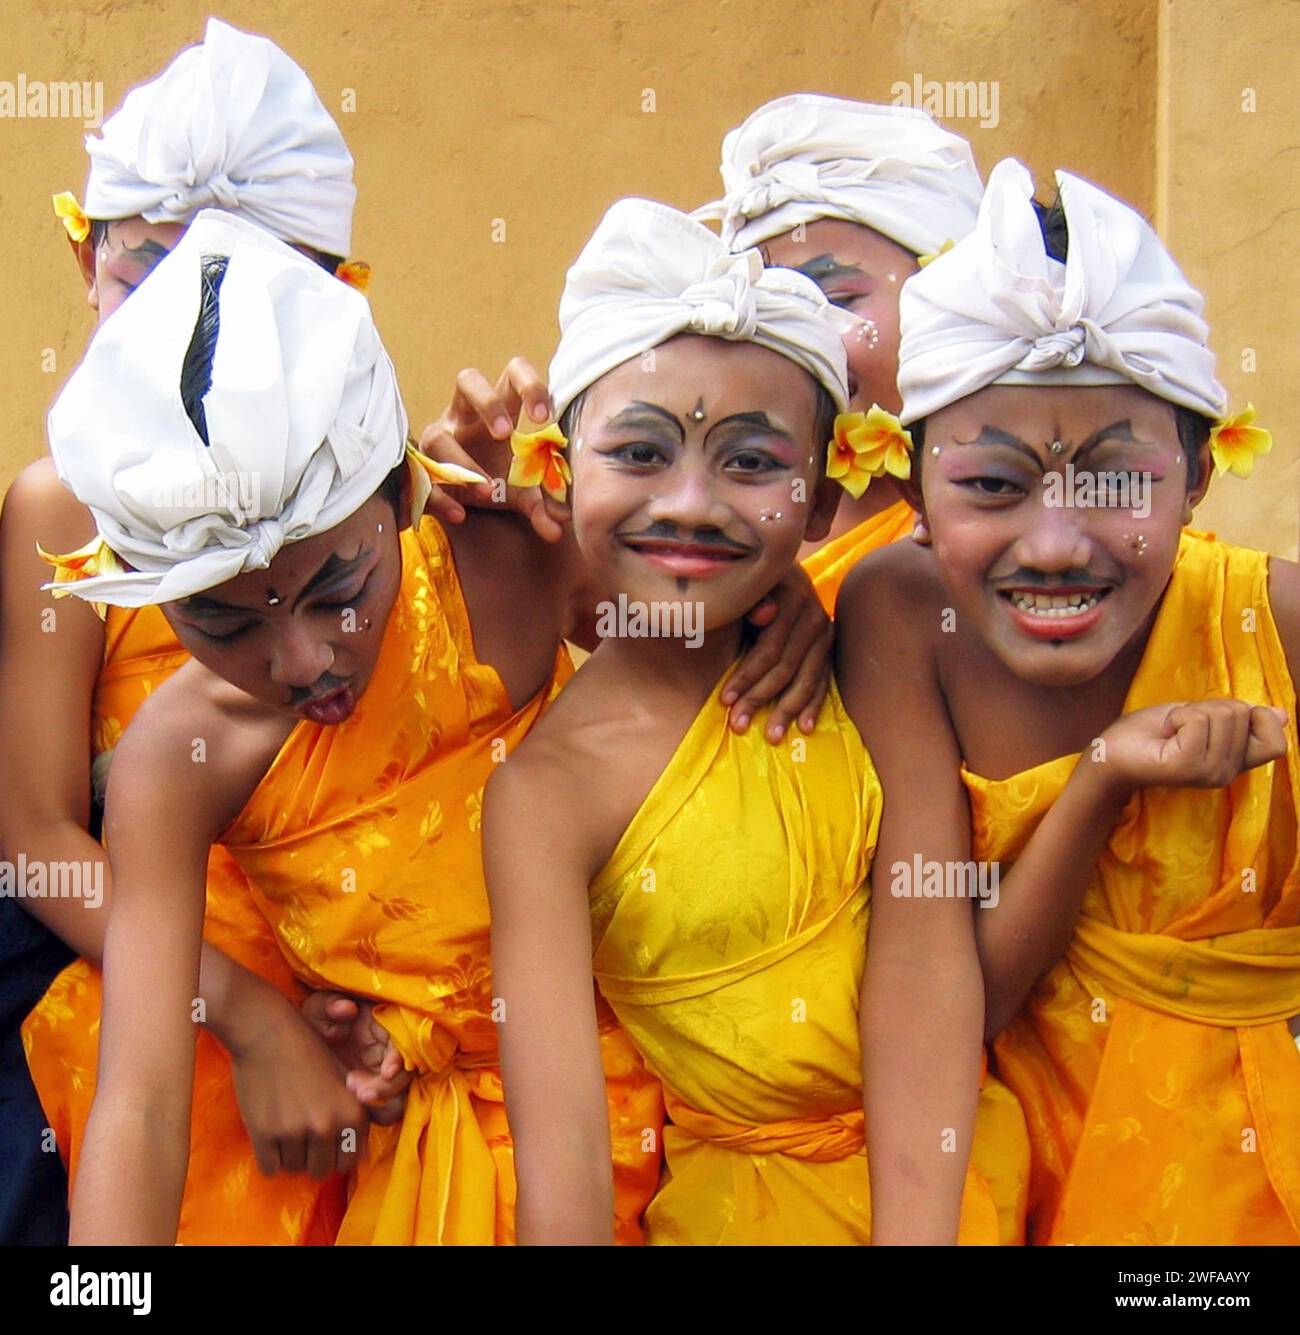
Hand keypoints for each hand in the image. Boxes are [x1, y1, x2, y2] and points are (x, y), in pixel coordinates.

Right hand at [227, 994, 367, 1178]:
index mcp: (352, 1114)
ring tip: (285, 1128)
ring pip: (294, 1169)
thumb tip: (362, 1157)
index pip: (348, 1162)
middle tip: (301, 1136)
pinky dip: (269, 1157)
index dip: (336, 1154)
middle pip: (320, 1170)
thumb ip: (355, 1118)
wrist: (268, 1033)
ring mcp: (295, 1131)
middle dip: (312, 1158)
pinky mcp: (265, 1134)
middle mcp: (327, 1126)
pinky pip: (270, 1168)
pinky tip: (270, 1134)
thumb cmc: (308, 1052)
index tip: (324, 1141)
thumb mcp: (343, 1080)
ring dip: (290, 1155)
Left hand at [301, 991, 412, 1126]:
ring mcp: (385, 1073)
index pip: (405, 1042)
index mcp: (384, 1024)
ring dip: (383, 1102)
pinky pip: (387, 1108)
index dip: (400, 1058)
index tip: (385, 1072)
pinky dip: (377, 1112)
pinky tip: (352, 1107)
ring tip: (353, 1096)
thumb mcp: (319, 1008)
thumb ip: (330, 1005)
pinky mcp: (376, 1092)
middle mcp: (391, 1050)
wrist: (304, 1042)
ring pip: (400, 1095)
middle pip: (407, 1074)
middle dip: (388, 1088)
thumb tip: (347, 1008)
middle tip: (360, 1093)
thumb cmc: (318, 1019)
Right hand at [416, 358, 563, 541]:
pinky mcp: (420, 468)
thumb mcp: (522, 492)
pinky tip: (460, 514)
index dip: (529, 386)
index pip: (513, 373)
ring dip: (462, 463)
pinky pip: (423, 478)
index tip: (543, 418)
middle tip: (505, 434)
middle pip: (468, 381)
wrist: (459, 502)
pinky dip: (441, 498)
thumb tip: (562, 527)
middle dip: (487, 403)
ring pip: (438, 435)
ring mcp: (439, 438)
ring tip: (487, 490)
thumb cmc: (495, 479)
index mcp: (498, 409)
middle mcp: (463, 415)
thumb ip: (543, 505)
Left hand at [721, 566, 833, 740]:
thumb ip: (753, 600)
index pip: (767, 649)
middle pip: (785, 669)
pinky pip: (823, 681)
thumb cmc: (756, 586)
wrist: (787, 574)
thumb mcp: (750, 587)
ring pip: (806, 679)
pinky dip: (814, 705)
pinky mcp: (830, 650)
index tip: (725, 700)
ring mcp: (826, 636)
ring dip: (787, 710)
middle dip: (760, 698)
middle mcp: (814, 619)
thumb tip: (763, 615)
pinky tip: (806, 727)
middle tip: (739, 725)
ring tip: (773, 736)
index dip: (746, 676)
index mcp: (792, 602)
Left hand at [1092, 699, 1287, 795]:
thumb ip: (1239, 718)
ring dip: (1190, 712)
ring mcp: (1210, 773)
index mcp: (1236, 762)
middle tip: (1179, 726)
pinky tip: (1164, 735)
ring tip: (1170, 731)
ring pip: (1222, 714)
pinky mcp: (1189, 767)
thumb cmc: (1150, 734)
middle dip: (1206, 707)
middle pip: (1242, 713)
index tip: (1215, 719)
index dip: (1254, 717)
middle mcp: (1228, 773)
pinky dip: (1177, 717)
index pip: (1276, 743)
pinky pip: (1197, 721)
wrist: (1111, 752)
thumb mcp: (1200, 717)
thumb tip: (1282, 714)